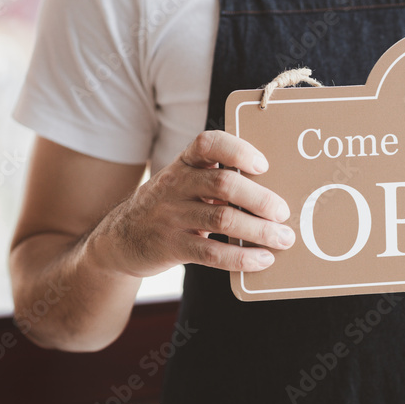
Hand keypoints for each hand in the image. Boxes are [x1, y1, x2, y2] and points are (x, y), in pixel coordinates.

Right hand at [98, 130, 293, 276]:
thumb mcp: (184, 184)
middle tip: (283, 212)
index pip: (208, 144)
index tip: (262, 165)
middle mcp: (176, 185)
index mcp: (185, 164)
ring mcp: (171, 216)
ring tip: (283, 239)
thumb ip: (217, 181)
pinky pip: (211, 253)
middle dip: (259, 199)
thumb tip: (273, 192)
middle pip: (223, 185)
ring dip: (259, 230)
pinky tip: (262, 259)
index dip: (237, 151)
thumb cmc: (170, 207)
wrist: (120, 239)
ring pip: (222, 220)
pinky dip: (241, 257)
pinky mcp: (171, 246)